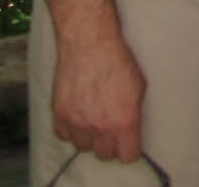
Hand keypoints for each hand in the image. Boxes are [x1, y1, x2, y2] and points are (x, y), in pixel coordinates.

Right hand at [50, 31, 145, 161]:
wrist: (90, 43)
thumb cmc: (118, 60)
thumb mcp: (139, 86)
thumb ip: (133, 113)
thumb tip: (131, 127)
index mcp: (124, 121)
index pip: (127, 156)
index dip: (129, 149)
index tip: (129, 142)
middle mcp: (100, 127)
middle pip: (104, 154)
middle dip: (109, 144)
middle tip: (111, 128)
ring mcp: (77, 122)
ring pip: (83, 146)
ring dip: (89, 136)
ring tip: (93, 119)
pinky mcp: (59, 114)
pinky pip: (64, 135)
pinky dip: (70, 128)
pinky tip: (77, 115)